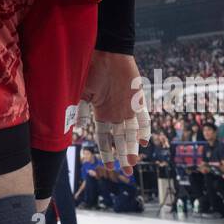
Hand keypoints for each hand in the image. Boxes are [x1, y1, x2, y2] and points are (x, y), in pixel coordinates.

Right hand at [80, 51, 149, 174]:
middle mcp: (116, 114)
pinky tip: (144, 141)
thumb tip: (78, 127)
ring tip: (132, 163)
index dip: (106, 152)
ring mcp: (127, 108)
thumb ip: (79, 110)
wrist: (107, 52)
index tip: (108, 166)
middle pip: (120, 140)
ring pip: (131, 133)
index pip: (104, 138)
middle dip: (122, 156)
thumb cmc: (92, 69)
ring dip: (132, 148)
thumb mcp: (82, 93)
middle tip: (126, 172)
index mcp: (101, 113)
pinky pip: (143, 118)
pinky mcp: (138, 100)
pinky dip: (144, 129)